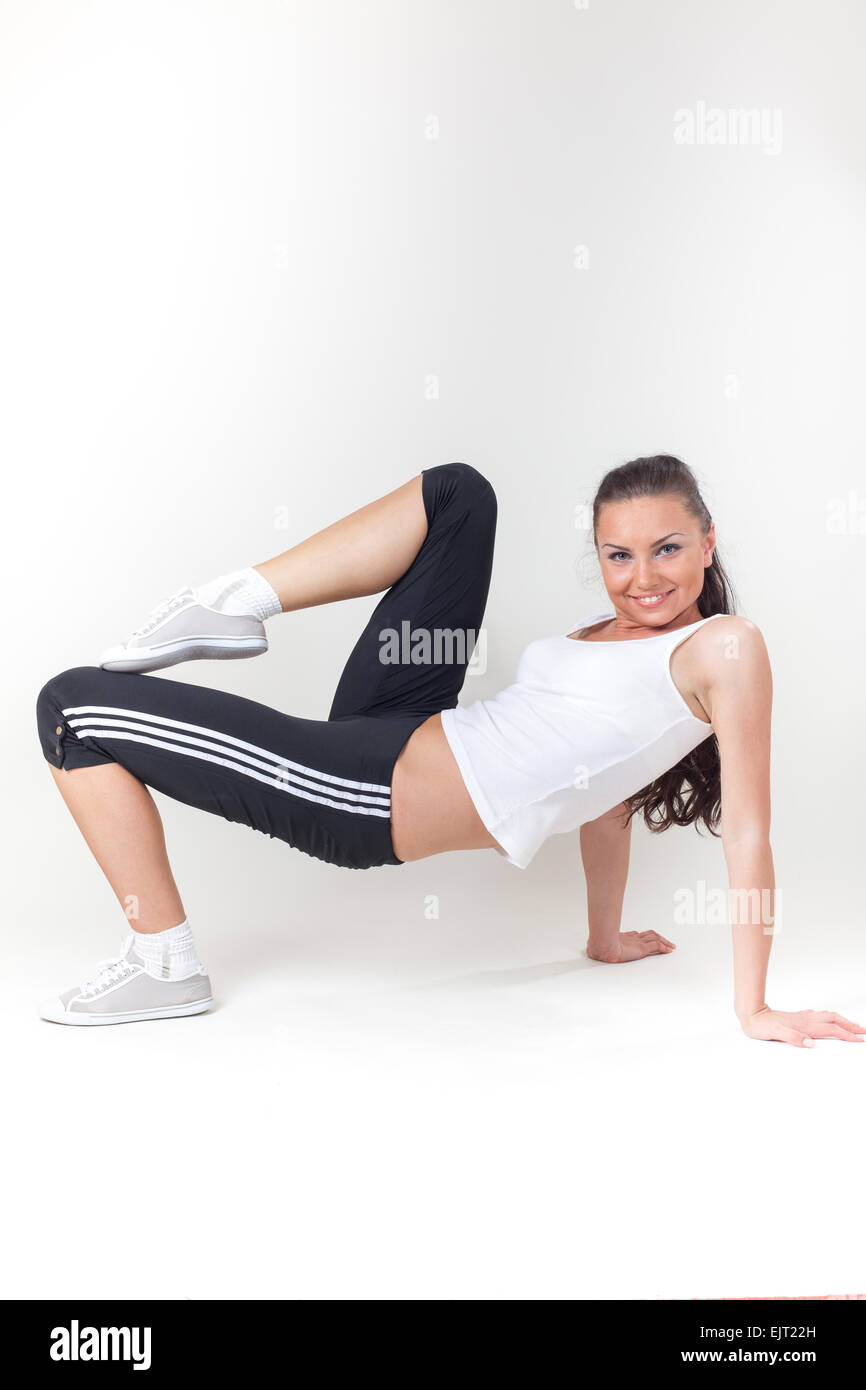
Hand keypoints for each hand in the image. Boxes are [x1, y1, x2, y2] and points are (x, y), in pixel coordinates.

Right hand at [586, 930, 675, 963]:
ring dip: (665, 942)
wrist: (601, 947)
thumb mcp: (597, 948)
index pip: (637, 935)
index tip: (649, 937)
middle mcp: (632, 938)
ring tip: (671, 946)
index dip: (644, 936)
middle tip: (665, 941)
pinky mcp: (642, 948)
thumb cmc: (597, 948)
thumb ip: (597, 948)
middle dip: (658, 937)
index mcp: (623, 938)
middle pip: (649, 935)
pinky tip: (669, 950)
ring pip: (656, 939)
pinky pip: (657, 946)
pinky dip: (664, 947)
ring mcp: (637, 943)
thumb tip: (590, 950)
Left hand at [739, 1005, 865, 1046]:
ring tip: (853, 1026)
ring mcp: (802, 1017)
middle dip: (851, 1026)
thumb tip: (810, 1043)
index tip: (860, 1040)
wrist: (751, 1013)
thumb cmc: (761, 1025)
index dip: (847, 1035)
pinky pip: (820, 1017)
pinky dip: (830, 1019)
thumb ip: (793, 1038)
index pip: (832, 1030)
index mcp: (804, 1025)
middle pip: (834, 1020)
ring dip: (843, 1021)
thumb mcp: (775, 1033)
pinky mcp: (797, 1017)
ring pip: (828, 1017)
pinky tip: (829, 1021)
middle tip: (864, 1032)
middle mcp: (806, 1020)